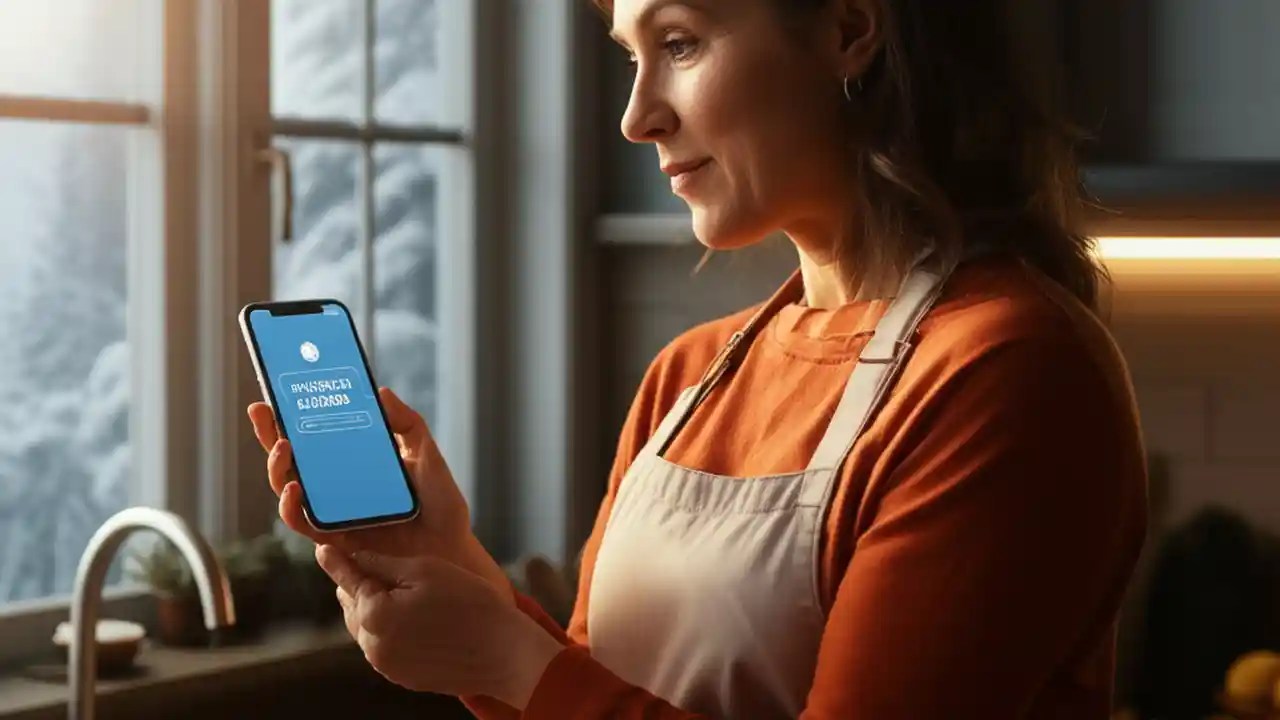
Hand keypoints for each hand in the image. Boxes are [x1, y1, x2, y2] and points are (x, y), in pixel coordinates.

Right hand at [247, 388, 511, 603]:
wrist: (452, 549)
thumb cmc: (441, 506)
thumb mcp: (426, 455)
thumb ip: (407, 424)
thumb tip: (380, 392)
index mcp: (354, 465)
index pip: (314, 438)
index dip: (290, 418)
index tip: (275, 392)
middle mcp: (337, 489)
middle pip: (292, 461)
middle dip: (270, 434)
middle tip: (263, 411)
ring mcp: (333, 515)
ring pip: (288, 490)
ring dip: (277, 468)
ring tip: (284, 446)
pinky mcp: (335, 541)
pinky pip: (303, 525)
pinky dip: (292, 507)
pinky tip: (295, 489)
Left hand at [318, 545, 563, 706]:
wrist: (503, 652)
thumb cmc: (469, 603)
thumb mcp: (425, 569)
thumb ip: (382, 564)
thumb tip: (353, 556)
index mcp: (374, 614)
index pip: (347, 580)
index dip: (337, 562)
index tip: (323, 549)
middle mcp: (373, 645)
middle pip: (353, 607)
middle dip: (360, 587)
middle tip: (370, 567)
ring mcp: (387, 665)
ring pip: (368, 629)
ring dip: (375, 610)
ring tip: (396, 592)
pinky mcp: (403, 677)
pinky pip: (385, 647)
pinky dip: (390, 631)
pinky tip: (413, 619)